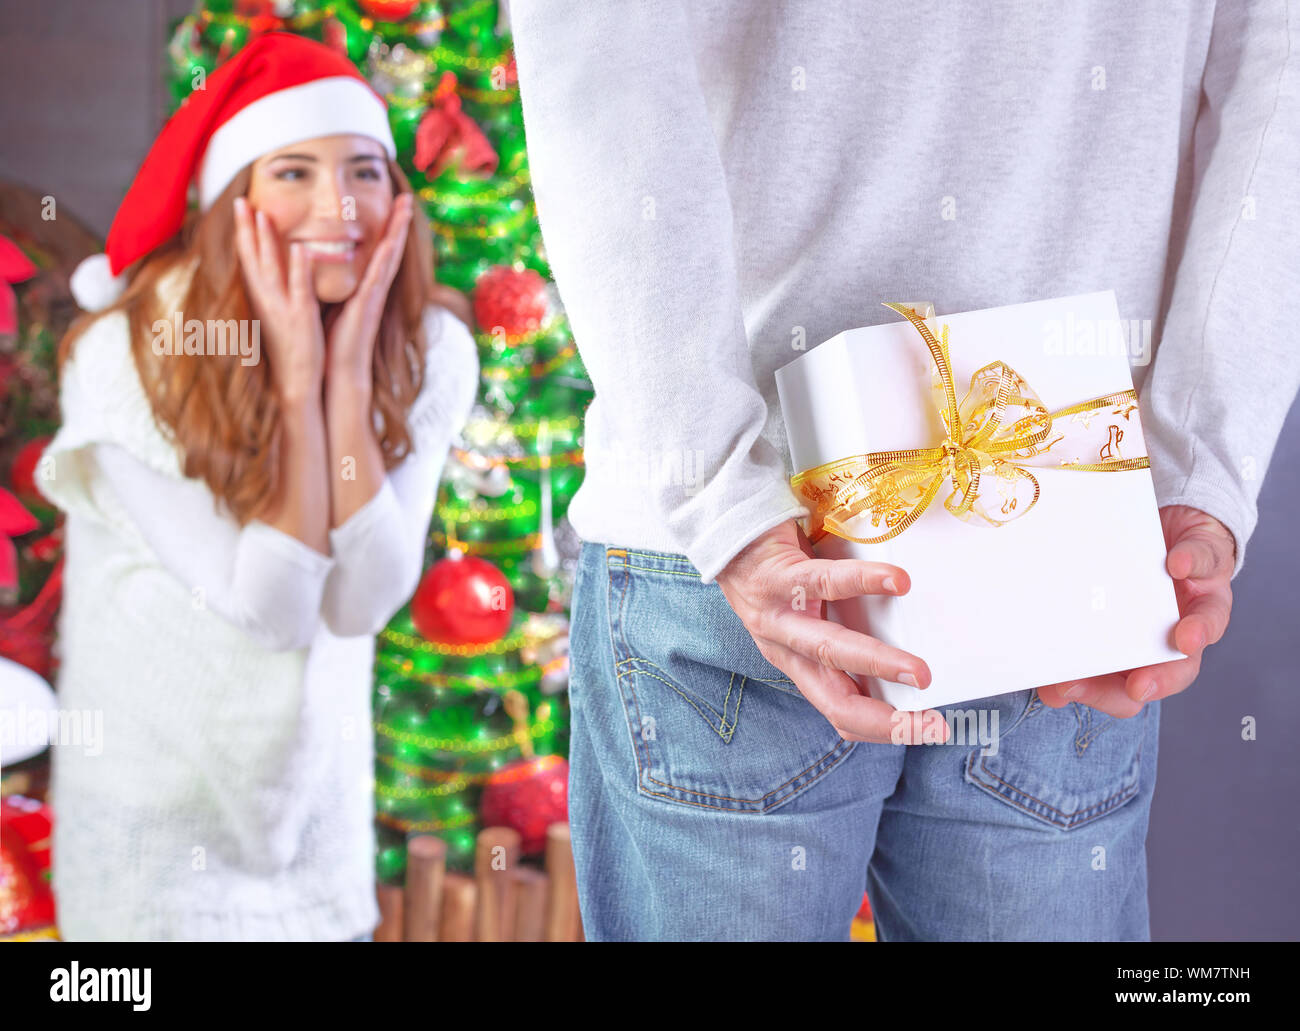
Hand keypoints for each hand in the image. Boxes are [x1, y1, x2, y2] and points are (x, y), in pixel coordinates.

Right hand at [233, 196, 325, 404]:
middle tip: (241, 200)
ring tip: (262, 213)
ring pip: (271, 268)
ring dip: (265, 240)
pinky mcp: (302, 317)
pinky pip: (300, 288)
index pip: (250, 260)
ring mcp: (283, 307)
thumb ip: (277, 293)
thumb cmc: (292, 349)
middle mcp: (267, 300)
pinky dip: (299, 268)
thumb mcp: (279, 316)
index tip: (242, 206)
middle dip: (246, 228)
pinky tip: (299, 248)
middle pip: (252, 258)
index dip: (244, 233)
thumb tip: (275, 275)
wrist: (297, 383)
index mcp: (262, 298)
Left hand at [322, 192, 414, 387]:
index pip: (376, 251)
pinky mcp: (368, 306)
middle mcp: (372, 288)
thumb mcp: (331, 303)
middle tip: (408, 196)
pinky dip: (385, 258)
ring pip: (389, 256)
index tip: (392, 206)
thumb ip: (333, 285)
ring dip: (398, 231)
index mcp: (363, 286)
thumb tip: (318, 265)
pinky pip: (378, 276)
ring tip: (406, 206)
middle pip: (389, 248)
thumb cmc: (332, 341)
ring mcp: (373, 296)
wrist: (337, 371)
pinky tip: (391, 242)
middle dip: (398, 222)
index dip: (386, 229)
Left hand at [715, 518, 944, 743]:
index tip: (929, 728)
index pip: (840, 710)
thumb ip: (846, 629)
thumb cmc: (780, 573)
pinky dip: (864, 582)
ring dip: (877, 664)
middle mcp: (786, 650)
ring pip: (829, 650)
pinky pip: (825, 583)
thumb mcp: (809, 615)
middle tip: (932, 724)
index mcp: (798, 663)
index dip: (882, 728)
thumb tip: (905, 636)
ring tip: (918, 672)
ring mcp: (778, 618)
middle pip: (835, 700)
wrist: (730, 531)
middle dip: (885, 719)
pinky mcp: (779, 578)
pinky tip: (898, 583)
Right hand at [1038, 504, 1235, 715]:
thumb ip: (1077, 649)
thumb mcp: (1097, 613)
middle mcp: (1178, 634)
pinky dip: (1190, 563)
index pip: (1133, 692)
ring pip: (1209, 622)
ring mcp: (1198, 599)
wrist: (1168, 530)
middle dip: (1160, 680)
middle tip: (1136, 687)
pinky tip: (1174, 565)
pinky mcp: (1208, 559)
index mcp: (1147, 656)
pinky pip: (1204, 560)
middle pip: (1180, 670)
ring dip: (1196, 632)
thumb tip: (1047, 687)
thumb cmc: (1124, 580)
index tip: (1069, 690)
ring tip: (1184, 638)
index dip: (1107, 697)